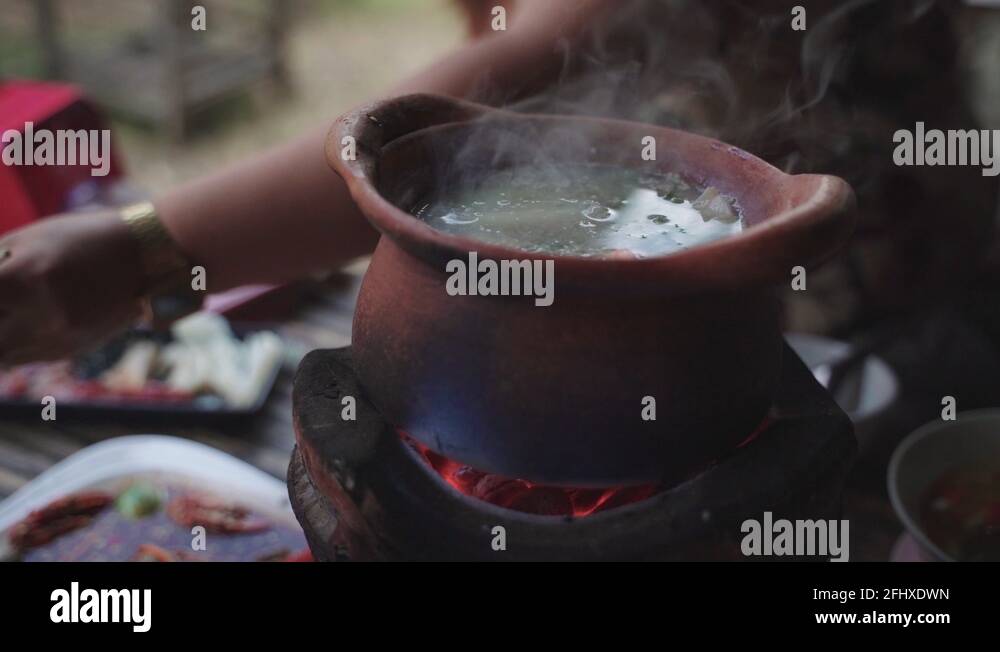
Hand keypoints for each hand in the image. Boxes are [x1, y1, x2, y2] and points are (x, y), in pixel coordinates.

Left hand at [0, 212, 145, 365]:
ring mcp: (59, 336)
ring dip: (5, 334)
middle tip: (5, 306)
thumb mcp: (29, 240)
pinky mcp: (72, 349)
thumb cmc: (83, 238)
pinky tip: (32, 320)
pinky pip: (29, 355)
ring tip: (14, 314)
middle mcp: (41, 312)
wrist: (148, 257)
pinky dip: (20, 342)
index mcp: (24, 275)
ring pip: (3, 353)